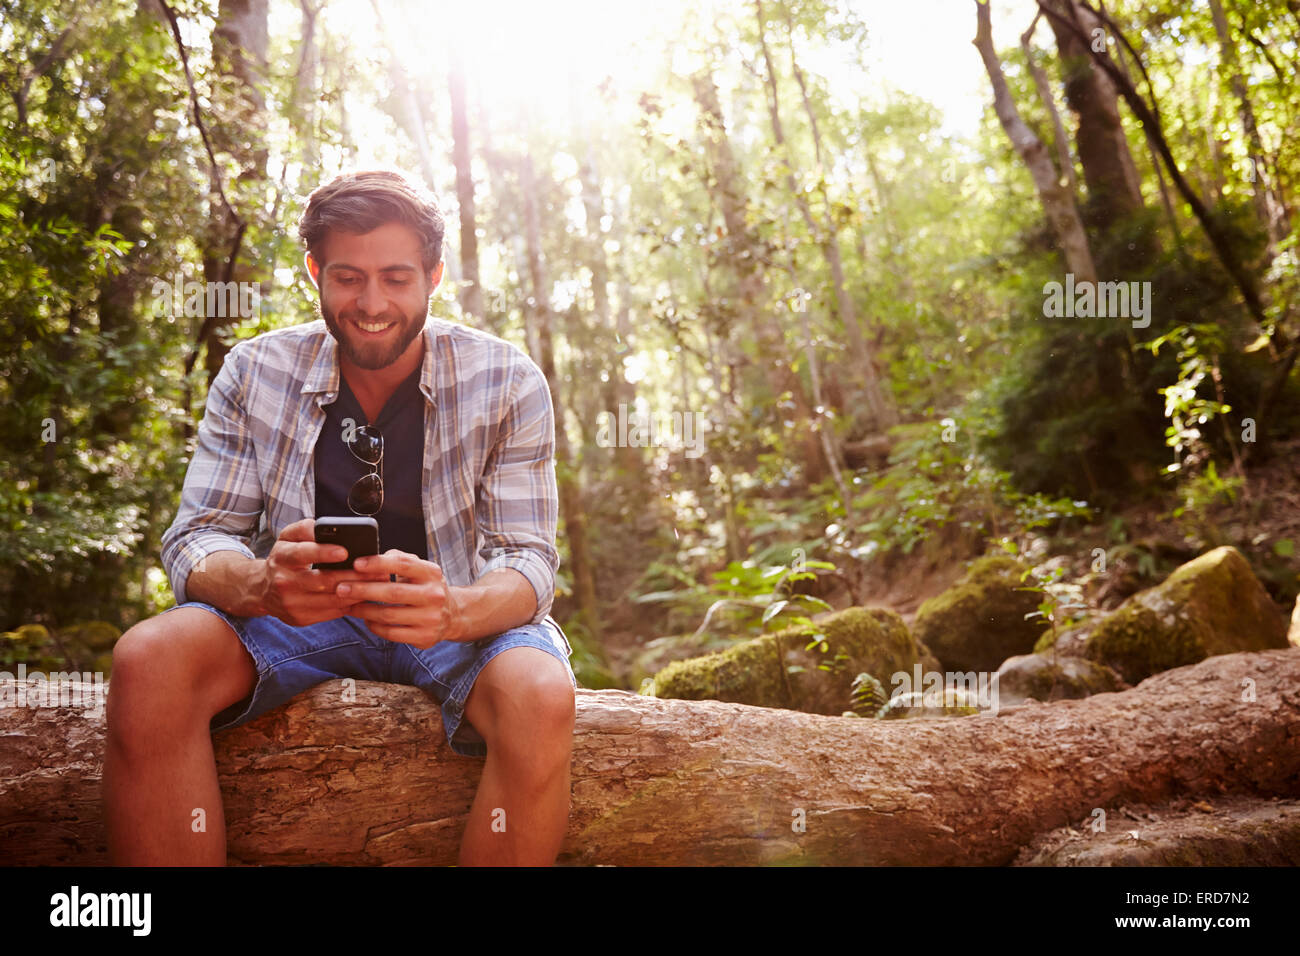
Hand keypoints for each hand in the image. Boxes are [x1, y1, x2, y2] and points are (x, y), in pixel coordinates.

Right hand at [254, 518, 389, 625]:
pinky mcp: (300, 618)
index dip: (323, 552)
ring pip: (330, 599)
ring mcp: (291, 603)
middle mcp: (284, 581)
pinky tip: (364, 597)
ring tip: (377, 583)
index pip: (302, 553)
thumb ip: (305, 528)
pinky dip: (350, 605)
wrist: (261, 589)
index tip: (345, 551)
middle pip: (322, 580)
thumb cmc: (284, 558)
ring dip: (357, 592)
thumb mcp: (287, 538)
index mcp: (282, 557)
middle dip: (352, 575)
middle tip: (376, 570)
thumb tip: (324, 526)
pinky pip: (331, 613)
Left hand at [336, 549, 463, 648]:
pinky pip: (391, 633)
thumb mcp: (420, 569)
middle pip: (392, 592)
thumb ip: (399, 559)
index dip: (378, 563)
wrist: (452, 615)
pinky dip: (374, 626)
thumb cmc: (426, 588)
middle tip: (341, 588)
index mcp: (431, 573)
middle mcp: (434, 595)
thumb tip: (370, 556)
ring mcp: (430, 618)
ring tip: (349, 605)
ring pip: (388, 615)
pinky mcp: (424, 637)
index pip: (403, 563)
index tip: (356, 564)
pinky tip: (366, 619)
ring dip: (363, 610)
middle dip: (362, 589)